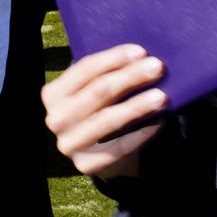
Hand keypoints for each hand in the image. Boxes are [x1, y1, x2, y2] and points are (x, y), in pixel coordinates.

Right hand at [42, 43, 166, 178]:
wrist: (100, 152)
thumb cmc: (101, 108)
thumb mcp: (94, 89)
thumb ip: (108, 73)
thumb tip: (141, 56)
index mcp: (54, 94)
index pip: (85, 69)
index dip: (114, 58)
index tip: (141, 51)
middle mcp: (56, 120)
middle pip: (98, 92)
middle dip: (131, 77)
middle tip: (158, 67)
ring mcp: (70, 144)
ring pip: (108, 119)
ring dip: (138, 105)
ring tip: (162, 96)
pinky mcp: (87, 165)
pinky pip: (120, 146)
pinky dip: (142, 133)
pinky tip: (160, 121)